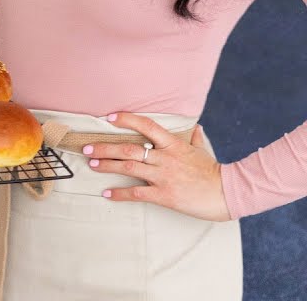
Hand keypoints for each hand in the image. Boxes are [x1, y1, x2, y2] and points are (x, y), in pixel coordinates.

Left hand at [83, 112, 230, 221]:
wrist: (228, 193)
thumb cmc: (214, 172)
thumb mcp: (203, 151)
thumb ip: (194, 139)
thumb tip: (195, 128)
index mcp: (173, 145)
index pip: (147, 126)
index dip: (126, 120)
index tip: (108, 118)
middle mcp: (165, 158)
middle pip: (129, 148)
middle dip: (104, 147)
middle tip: (86, 147)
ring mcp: (163, 177)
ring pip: (128, 167)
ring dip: (106, 165)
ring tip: (92, 164)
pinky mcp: (164, 195)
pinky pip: (136, 193)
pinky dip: (119, 193)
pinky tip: (107, 193)